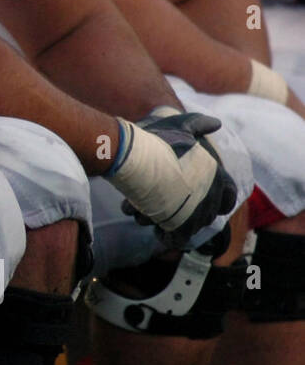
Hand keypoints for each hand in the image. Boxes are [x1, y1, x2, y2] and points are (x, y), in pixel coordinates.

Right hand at [108, 107, 237, 250]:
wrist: (135, 157)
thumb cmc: (156, 140)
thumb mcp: (180, 125)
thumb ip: (199, 124)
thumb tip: (216, 124)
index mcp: (217, 174)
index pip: (229, 196)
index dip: (218, 200)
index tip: (201, 200)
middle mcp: (211, 196)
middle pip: (206, 215)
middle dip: (187, 212)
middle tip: (168, 205)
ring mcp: (196, 213)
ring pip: (188, 228)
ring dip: (170, 222)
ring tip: (151, 213)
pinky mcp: (178, 227)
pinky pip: (175, 240)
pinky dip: (165, 237)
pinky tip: (154, 228)